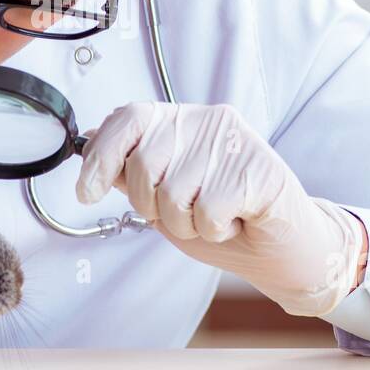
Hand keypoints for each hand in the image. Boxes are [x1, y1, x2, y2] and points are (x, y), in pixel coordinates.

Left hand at [76, 102, 366, 316]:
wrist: (283, 251)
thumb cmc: (223, 221)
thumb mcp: (164, 198)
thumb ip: (132, 173)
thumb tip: (89, 146)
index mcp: (184, 121)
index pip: (129, 118)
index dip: (100, 156)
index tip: (86, 192)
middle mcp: (209, 122)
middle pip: (144, 164)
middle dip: (153, 207)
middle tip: (187, 214)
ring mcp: (238, 143)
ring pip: (174, 194)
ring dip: (188, 224)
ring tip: (215, 218)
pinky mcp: (261, 171)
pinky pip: (207, 211)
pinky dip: (215, 230)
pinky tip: (236, 222)